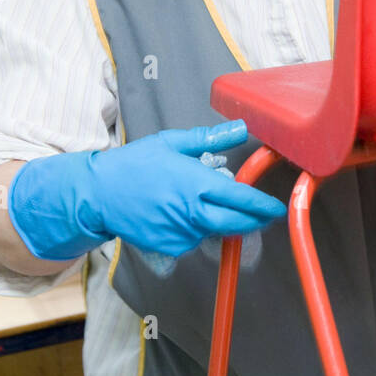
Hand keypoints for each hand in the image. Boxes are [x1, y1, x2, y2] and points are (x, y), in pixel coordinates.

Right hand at [7, 120, 285, 261]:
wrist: (98, 194)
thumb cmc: (134, 164)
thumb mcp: (172, 143)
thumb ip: (211, 139)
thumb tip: (242, 128)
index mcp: (196, 183)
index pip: (241, 199)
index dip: (263, 206)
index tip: (276, 207)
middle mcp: (192, 212)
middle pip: (237, 223)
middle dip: (254, 221)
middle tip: (263, 215)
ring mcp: (181, 233)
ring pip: (214, 230)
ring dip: (218, 220)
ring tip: (199, 202)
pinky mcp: (170, 247)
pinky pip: (194, 240)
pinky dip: (195, 229)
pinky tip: (179, 214)